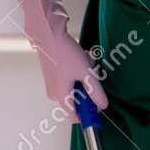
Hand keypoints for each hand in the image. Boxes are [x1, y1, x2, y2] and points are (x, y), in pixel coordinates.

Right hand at [13, 0, 107, 123]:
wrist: (47, 33)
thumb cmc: (62, 52)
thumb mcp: (86, 73)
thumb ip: (96, 91)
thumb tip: (103, 105)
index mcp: (61, 96)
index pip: (75, 117)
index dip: (88, 115)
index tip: (97, 107)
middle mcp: (55, 93)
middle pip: (77, 99)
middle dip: (88, 88)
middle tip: (93, 75)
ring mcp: (53, 83)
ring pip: (76, 86)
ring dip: (85, 76)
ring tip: (87, 61)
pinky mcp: (54, 73)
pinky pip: (71, 77)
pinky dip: (78, 70)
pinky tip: (82, 57)